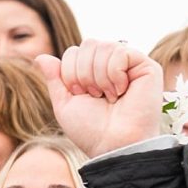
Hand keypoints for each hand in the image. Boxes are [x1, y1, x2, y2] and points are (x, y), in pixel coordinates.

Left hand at [34, 40, 163, 157]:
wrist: (112, 143)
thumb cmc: (89, 129)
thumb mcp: (64, 104)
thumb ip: (55, 79)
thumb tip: (40, 56)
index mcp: (93, 71)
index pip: (73, 51)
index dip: (69, 73)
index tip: (79, 94)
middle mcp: (112, 64)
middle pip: (88, 44)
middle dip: (82, 72)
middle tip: (94, 96)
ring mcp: (130, 64)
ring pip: (104, 46)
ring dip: (98, 76)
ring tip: (108, 96)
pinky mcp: (147, 66)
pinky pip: (120, 51)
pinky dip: (114, 73)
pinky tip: (121, 91)